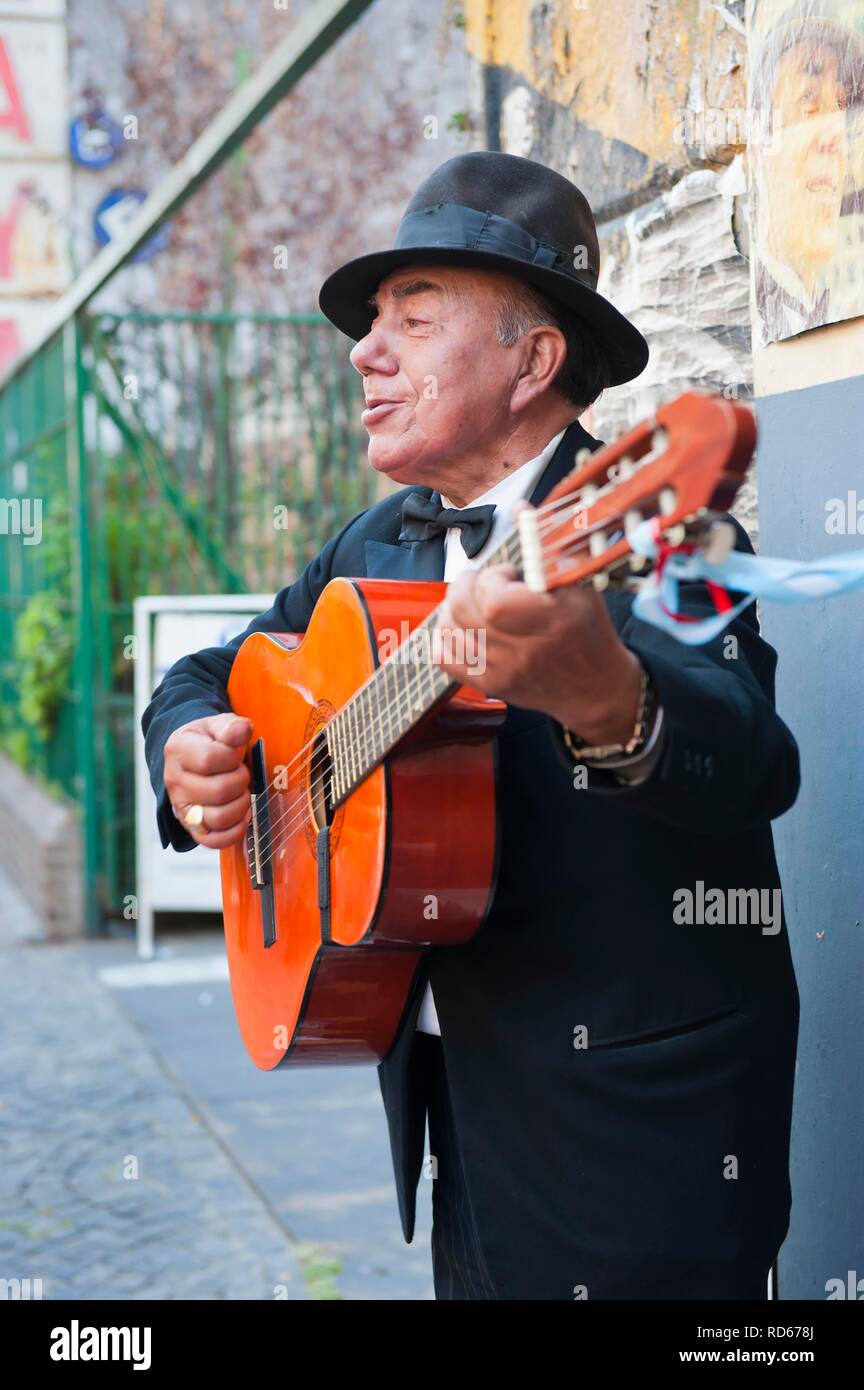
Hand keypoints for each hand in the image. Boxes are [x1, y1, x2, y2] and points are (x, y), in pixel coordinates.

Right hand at [163, 713, 252, 848]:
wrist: (194, 757)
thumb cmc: (210, 741)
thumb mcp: (217, 725)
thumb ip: (230, 726)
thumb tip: (243, 730)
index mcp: (178, 750)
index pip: (208, 759)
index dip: (231, 757)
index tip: (234, 753)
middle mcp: (174, 781)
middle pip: (218, 791)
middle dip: (241, 780)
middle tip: (240, 772)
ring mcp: (181, 808)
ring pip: (217, 818)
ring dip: (241, 805)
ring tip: (241, 792)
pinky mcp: (192, 828)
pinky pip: (213, 841)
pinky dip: (235, 831)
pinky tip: (242, 814)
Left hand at [435, 562, 642, 744]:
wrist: (595, 687)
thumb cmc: (588, 632)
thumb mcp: (578, 585)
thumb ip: (545, 547)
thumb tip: (519, 509)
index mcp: (549, 621)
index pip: (493, 598)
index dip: (491, 577)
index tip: (507, 573)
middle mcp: (522, 650)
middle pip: (464, 610)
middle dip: (466, 584)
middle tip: (484, 580)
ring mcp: (502, 671)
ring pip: (450, 630)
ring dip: (455, 606)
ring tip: (475, 600)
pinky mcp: (490, 685)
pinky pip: (446, 659)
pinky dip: (445, 636)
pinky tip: (462, 624)